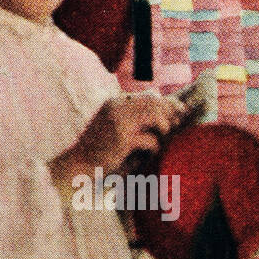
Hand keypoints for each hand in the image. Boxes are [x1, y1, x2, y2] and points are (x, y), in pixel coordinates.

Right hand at [51, 95, 184, 189]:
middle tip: (179, 121)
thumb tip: (161, 111)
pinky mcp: (123, 140)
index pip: (148, 96)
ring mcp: (119, 123)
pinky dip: (154, 145)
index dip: (166, 103)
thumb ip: (132, 116)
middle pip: (153, 102)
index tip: (179, 110)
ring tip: (165, 133)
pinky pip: (149, 139)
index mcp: (115, 102)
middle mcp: (117, 108)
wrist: (79, 163)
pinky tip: (153, 151)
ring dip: (164, 124)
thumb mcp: (113, 125)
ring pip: (153, 115)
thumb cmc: (98, 147)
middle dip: (170, 111)